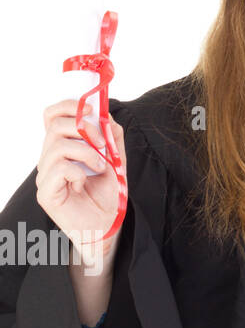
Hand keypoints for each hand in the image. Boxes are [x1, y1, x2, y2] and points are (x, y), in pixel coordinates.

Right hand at [36, 100, 124, 280]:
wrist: (107, 222)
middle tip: (104, 144)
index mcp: (63, 146)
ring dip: (87, 153)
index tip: (92, 110)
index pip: (52, 115)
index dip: (68, 106)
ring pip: (58, 146)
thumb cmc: (107, 191)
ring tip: (99, 167)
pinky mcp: (45, 192)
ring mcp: (45, 175)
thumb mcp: (116, 157)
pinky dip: (79, 172)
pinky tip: (84, 183)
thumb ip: (112, 136)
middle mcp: (49, 158)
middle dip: (85, 129)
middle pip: (55, 126)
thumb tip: (106, 116)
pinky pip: (59, 169)